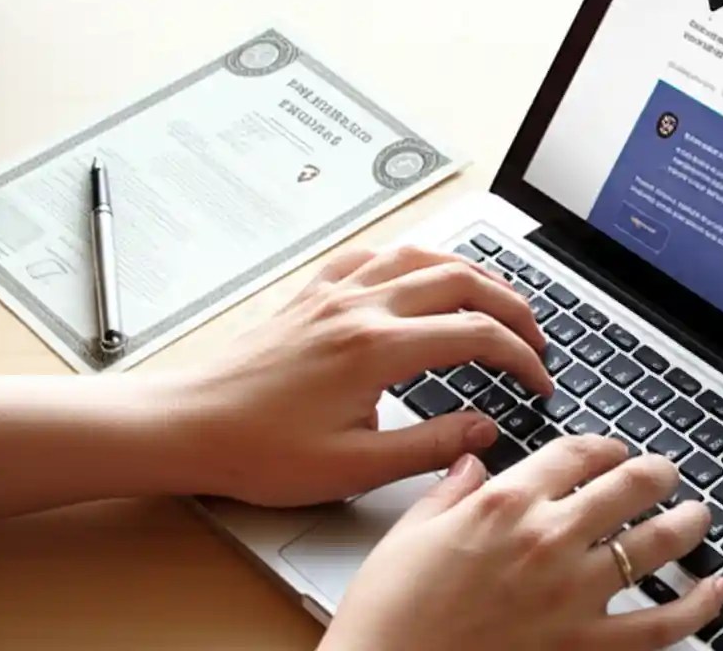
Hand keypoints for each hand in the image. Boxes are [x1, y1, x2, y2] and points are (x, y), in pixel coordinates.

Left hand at [172, 244, 554, 506]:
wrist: (184, 426)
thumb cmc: (255, 449)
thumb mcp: (353, 466)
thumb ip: (430, 445)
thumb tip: (485, 428)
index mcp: (376, 349)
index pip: (476, 336)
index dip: (521, 357)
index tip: (537, 380)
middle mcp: (360, 308)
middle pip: (462, 281)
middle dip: (513, 306)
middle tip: (536, 336)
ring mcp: (335, 294)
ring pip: (423, 256)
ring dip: (472, 272)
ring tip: (498, 298)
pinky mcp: (313, 295)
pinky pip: (375, 255)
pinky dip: (413, 258)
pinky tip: (420, 272)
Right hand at [320, 436, 722, 650]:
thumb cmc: (389, 616)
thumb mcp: (406, 536)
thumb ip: (449, 492)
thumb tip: (472, 463)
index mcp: (504, 504)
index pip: (576, 453)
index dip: (603, 446)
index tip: (611, 451)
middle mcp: (547, 539)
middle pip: (628, 486)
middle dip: (657, 473)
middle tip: (667, 473)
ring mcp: (574, 594)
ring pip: (655, 545)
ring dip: (686, 524)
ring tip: (698, 516)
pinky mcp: (586, 647)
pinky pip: (661, 625)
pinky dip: (698, 606)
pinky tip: (716, 589)